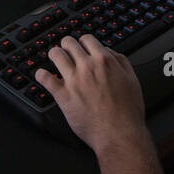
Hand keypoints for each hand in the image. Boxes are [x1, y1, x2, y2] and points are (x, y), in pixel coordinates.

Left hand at [35, 35, 147, 158]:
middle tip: (66, 51)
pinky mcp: (63, 95)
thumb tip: (110, 52)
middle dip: (67, 46)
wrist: (119, 134)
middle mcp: (87, 67)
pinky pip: (45, 78)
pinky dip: (41, 74)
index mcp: (105, 61)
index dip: (83, 42)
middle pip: (69, 43)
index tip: (81, 46)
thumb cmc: (127, 112)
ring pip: (55, 55)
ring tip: (55, 59)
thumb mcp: (132, 80)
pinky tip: (42, 75)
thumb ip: (121, 62)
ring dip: (54, 55)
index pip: (87, 39)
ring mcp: (73, 80)